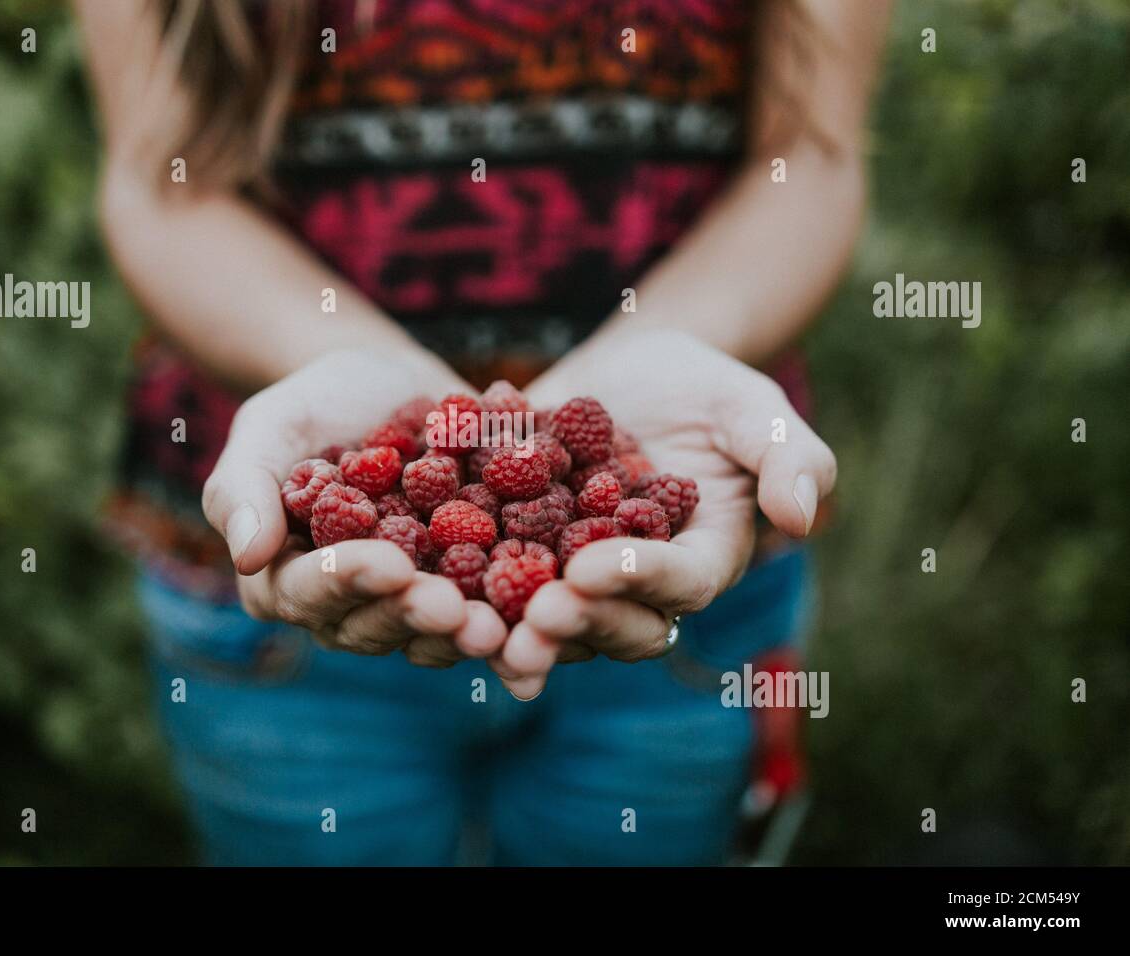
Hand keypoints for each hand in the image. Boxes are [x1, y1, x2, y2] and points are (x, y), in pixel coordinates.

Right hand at [201, 349, 508, 666]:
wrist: (392, 384)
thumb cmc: (315, 404)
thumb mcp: (270, 427)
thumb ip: (243, 487)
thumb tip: (246, 555)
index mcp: (292, 580)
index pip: (312, 592)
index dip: (349, 582)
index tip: (387, 564)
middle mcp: (355, 607)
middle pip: (380, 625)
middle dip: (418, 615)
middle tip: (454, 608)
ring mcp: (418, 602)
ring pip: (440, 633)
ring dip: (471, 632)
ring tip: (505, 626)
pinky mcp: (476, 588)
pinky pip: (500, 608)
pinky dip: (526, 611)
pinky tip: (557, 605)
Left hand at [490, 329, 836, 698]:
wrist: (631, 368)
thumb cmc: (705, 388)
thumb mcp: (753, 407)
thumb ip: (789, 455)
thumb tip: (803, 515)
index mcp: (700, 560)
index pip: (679, 583)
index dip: (639, 580)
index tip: (594, 567)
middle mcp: (635, 587)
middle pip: (609, 622)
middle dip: (571, 622)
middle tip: (532, 615)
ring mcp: (572, 576)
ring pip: (544, 618)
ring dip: (509, 627)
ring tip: (471, 625)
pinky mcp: (517, 554)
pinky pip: (487, 578)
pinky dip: (454, 582)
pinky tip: (414, 580)